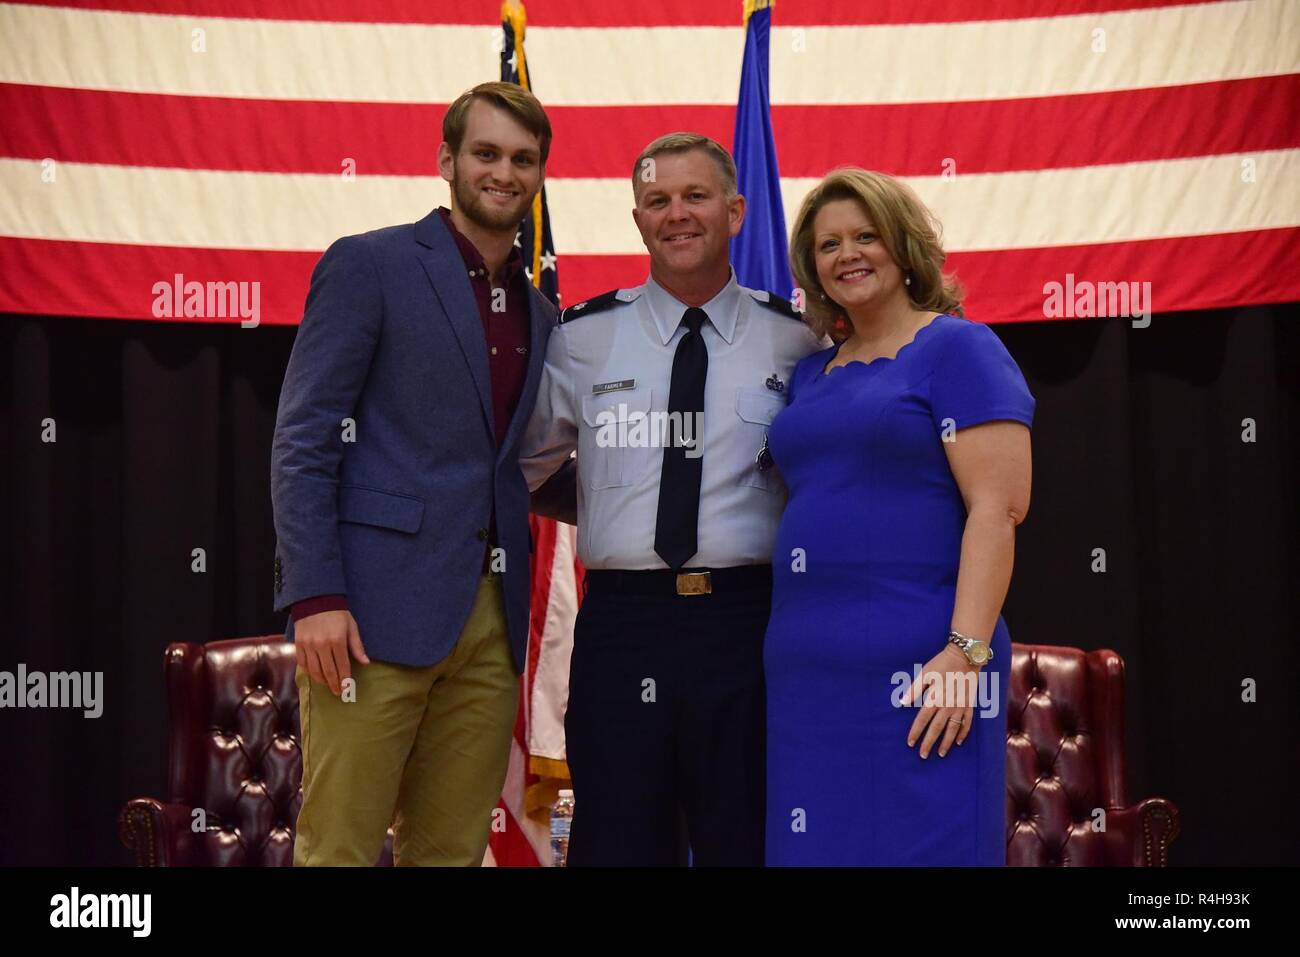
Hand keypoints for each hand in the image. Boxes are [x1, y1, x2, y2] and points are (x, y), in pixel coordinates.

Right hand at [295, 609, 368, 695]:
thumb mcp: (351, 627)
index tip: (347, 688)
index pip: (342, 665)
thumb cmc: (337, 614)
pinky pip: (303, 663)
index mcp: (337, 640)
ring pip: (314, 670)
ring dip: (322, 681)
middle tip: (338, 692)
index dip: (345, 679)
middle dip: (334, 684)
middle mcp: (321, 644)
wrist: (315, 600)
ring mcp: (308, 645)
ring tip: (328, 686)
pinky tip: (315, 675)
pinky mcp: (298, 644)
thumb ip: (357, 646)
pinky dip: (309, 672)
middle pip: (328, 671)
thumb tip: (366, 662)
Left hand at [900, 644, 979, 758]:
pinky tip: (959, 742)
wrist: (965, 657)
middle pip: (936, 729)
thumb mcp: (924, 674)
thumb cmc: (941, 664)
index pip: (922, 720)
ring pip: (952, 729)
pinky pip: (967, 723)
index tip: (910, 743)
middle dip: (929, 743)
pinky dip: (963, 733)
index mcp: (934, 699)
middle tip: (923, 755)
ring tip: (940, 753)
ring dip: (946, 743)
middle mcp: (947, 706)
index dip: (916, 732)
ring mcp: (960, 707)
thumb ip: (914, 689)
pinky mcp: (969, 705)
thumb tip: (901, 703)